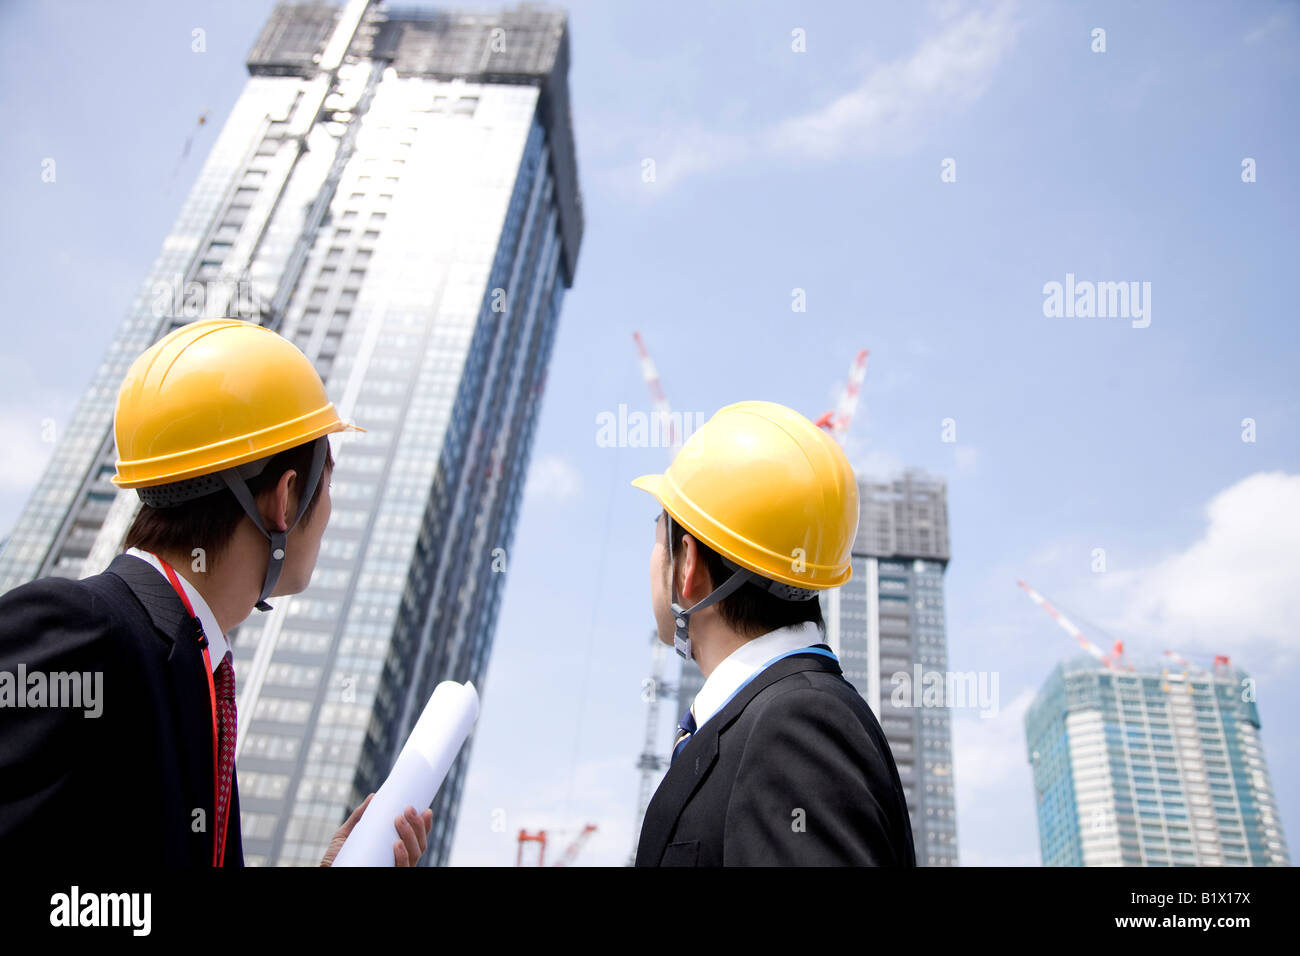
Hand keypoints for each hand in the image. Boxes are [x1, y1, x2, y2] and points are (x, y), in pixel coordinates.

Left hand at [318, 793, 435, 866]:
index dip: (425, 826)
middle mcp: (398, 862)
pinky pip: (402, 869)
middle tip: (408, 809)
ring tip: (399, 820)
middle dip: (417, 826)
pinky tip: (397, 844)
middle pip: (419, 846)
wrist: (326, 873)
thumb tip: (373, 796)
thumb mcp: (347, 836)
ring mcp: (393, 869)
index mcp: (395, 852)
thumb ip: (359, 818)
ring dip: (410, 835)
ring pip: (414, 856)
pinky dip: (401, 857)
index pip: (416, 839)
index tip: (426, 810)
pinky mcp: (388, 875)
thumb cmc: (337, 859)